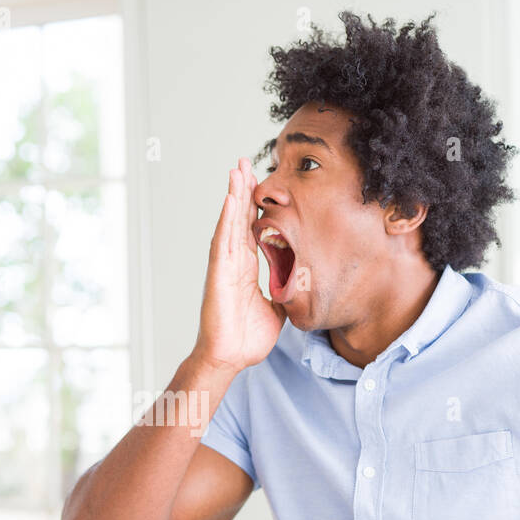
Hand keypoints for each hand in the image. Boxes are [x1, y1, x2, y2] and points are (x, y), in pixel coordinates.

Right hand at [192, 157, 285, 374]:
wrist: (230, 357)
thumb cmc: (247, 338)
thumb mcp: (277, 309)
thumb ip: (284, 291)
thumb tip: (300, 282)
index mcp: (246, 268)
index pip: (251, 229)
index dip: (255, 206)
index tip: (262, 185)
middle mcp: (233, 262)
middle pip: (238, 218)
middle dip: (242, 190)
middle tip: (246, 162)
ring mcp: (224, 266)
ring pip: (230, 222)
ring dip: (234, 195)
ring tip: (237, 168)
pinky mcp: (219, 273)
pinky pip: (223, 240)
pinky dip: (227, 218)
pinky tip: (231, 198)